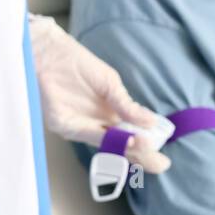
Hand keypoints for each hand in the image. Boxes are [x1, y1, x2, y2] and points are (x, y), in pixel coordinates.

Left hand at [29, 15, 171, 173]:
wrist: (50, 50)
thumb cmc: (78, 64)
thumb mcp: (110, 83)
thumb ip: (127, 106)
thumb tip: (151, 123)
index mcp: (106, 116)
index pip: (128, 139)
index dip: (145, 150)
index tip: (163, 159)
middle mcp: (93, 125)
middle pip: (120, 148)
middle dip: (141, 157)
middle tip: (160, 164)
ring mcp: (78, 127)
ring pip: (106, 146)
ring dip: (128, 149)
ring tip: (148, 149)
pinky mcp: (63, 124)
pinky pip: (90, 134)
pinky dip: (109, 139)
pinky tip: (127, 139)